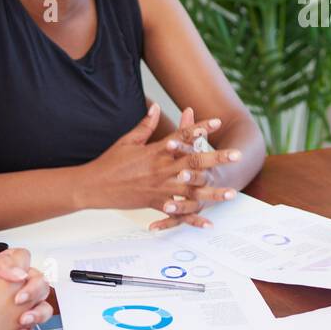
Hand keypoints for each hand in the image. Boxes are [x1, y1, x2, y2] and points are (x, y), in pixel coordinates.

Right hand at [80, 103, 241, 226]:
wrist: (93, 186)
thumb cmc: (110, 162)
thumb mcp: (127, 140)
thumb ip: (145, 125)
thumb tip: (155, 107)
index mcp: (156, 151)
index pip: (182, 136)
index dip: (200, 128)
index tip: (218, 122)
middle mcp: (161, 168)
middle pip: (194, 161)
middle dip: (217, 159)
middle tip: (236, 155)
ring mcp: (159, 187)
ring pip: (191, 190)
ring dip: (212, 192)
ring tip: (231, 192)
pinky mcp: (154, 203)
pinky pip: (177, 213)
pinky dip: (192, 219)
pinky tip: (208, 222)